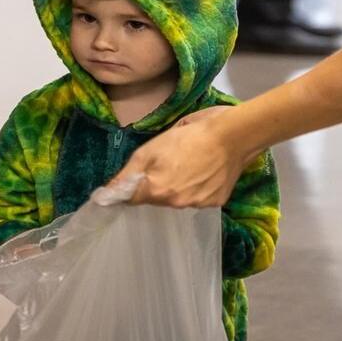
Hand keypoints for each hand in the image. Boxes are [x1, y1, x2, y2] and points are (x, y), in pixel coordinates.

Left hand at [111, 106, 258, 207]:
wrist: (233, 135)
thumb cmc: (190, 135)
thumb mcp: (152, 147)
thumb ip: (129, 172)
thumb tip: (108, 192)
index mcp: (156, 190)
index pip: (131, 199)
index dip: (128, 189)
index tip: (132, 179)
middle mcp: (175, 204)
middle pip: (154, 199)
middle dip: (154, 184)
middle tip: (166, 162)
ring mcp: (197, 205)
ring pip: (176, 199)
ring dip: (176, 187)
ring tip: (188, 165)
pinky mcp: (215, 203)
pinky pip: (197, 199)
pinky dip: (196, 188)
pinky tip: (203, 171)